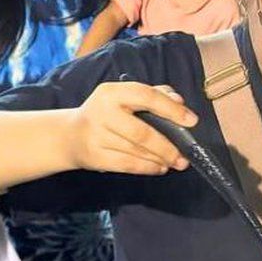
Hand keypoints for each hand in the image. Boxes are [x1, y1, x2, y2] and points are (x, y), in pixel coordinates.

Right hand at [67, 82, 196, 175]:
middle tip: (184, 156)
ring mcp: (97, 136)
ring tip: (175, 162)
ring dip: (160, 159)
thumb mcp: (123, 97)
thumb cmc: (106, 114)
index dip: (171, 109)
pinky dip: (147, 168)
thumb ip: (153, 95)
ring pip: (136, 151)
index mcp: (111, 92)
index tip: (191, 121)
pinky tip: (159, 168)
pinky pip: (127, 165)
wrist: (70, 135)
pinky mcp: (95, 157)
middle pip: (142, 132)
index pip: (146, 96)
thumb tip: (179, 103)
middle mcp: (102, 112)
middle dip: (167, 146)